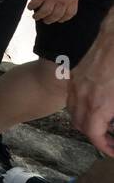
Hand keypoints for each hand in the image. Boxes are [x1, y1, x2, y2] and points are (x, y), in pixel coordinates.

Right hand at [30, 0, 80, 23]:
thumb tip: (67, 6)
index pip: (69, 15)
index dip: (62, 19)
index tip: (57, 19)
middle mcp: (62, 1)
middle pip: (55, 16)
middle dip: (49, 20)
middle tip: (45, 20)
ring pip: (44, 13)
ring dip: (39, 16)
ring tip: (35, 16)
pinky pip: (34, 6)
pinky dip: (31, 8)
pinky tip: (30, 7)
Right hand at [67, 18, 113, 155]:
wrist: (112, 35)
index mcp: (99, 105)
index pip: (94, 134)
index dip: (104, 147)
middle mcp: (82, 97)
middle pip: (81, 126)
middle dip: (95, 137)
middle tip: (111, 141)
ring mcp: (75, 85)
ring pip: (74, 112)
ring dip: (87, 122)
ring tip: (104, 125)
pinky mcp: (75, 75)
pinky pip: (72, 98)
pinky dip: (82, 107)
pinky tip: (96, 104)